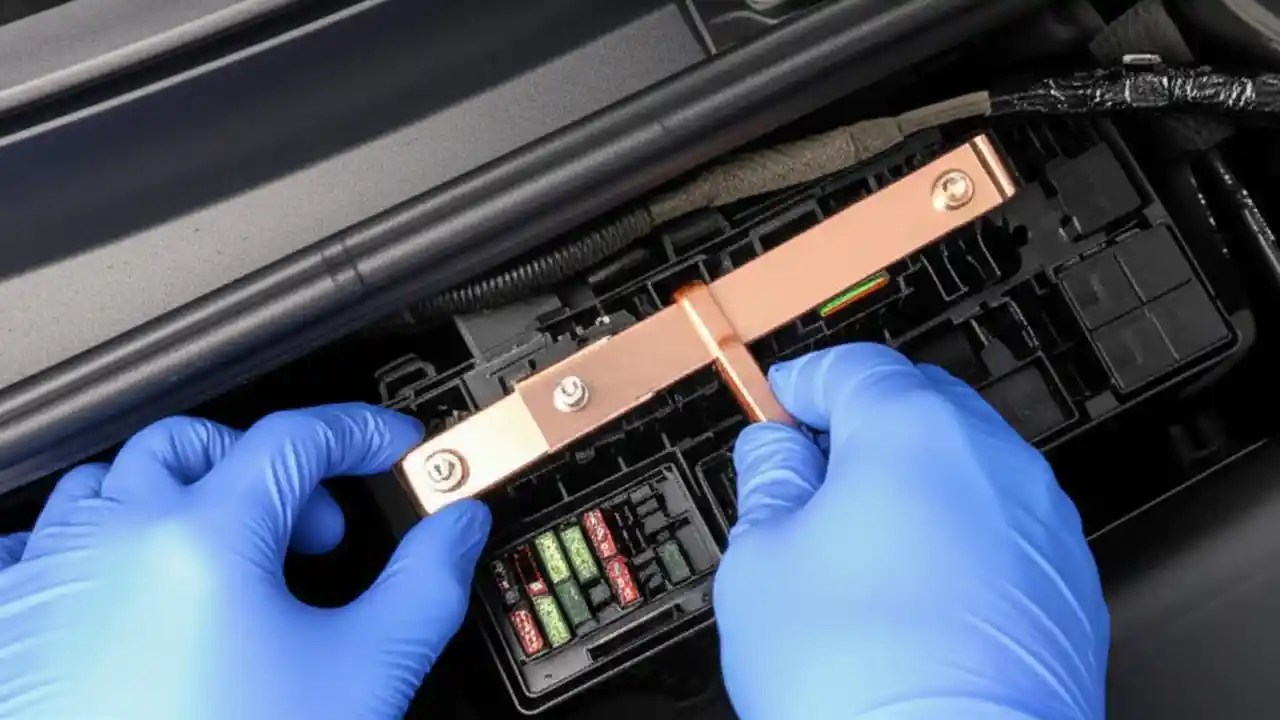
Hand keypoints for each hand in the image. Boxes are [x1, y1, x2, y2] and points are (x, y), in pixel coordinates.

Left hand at [0, 404, 490, 719]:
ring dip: (182, 492)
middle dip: (271, 466)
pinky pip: (29, 543)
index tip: (388, 447)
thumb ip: (424, 585)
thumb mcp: (363, 674)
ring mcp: (50, 579)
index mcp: (204, 537)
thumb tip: (456, 530)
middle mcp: (113, 539)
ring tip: (226, 549)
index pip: (294, 437)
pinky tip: (121, 577)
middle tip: (316, 527)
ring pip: (112, 482)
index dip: (358, 433)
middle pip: (197, 443)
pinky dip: (87, 540)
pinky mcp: (11, 626)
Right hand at [714, 344, 1107, 719]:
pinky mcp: (1066, 581)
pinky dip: (955, 532)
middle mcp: (992, 461)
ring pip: (964, 467)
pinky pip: (1001, 525)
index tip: (778, 401)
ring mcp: (1040, 521)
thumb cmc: (863, 677)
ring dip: (910, 481)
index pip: (851, 366)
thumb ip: (767, 483)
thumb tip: (771, 453)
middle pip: (916, 404)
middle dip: (857, 424)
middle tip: (806, 470)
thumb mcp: (762, 560)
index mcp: (912, 432)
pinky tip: (912, 588)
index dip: (801, 382)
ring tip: (856, 545)